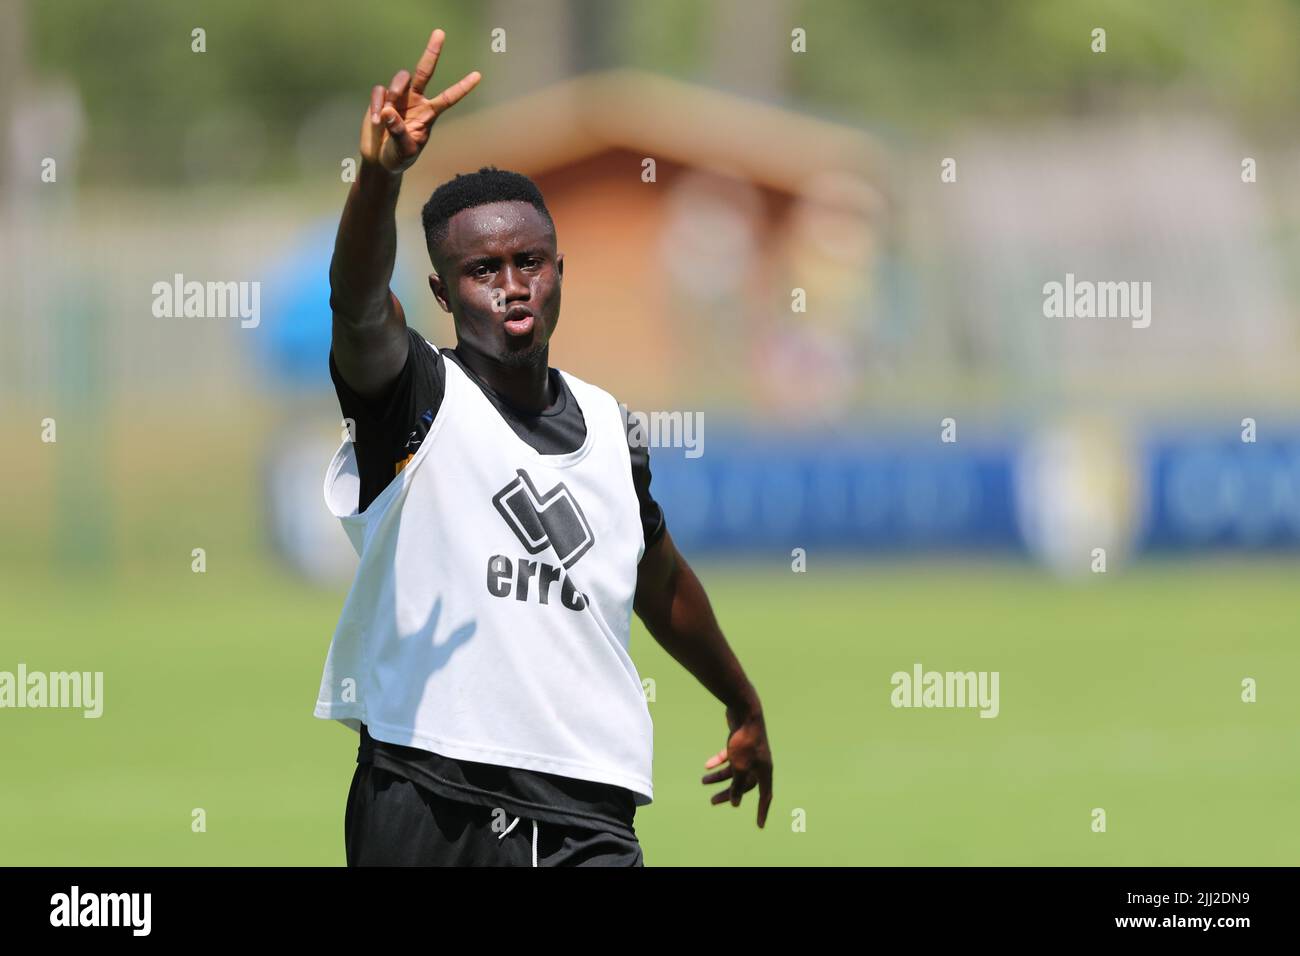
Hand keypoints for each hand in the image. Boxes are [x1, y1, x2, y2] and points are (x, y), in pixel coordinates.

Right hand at [359, 28, 480, 173]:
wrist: (379, 161)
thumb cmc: (398, 158)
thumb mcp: (403, 150)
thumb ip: (399, 131)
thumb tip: (388, 110)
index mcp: (429, 114)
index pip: (448, 98)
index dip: (462, 87)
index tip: (478, 75)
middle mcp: (415, 101)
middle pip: (425, 71)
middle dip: (432, 52)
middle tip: (440, 33)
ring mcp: (398, 98)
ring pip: (401, 79)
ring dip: (396, 90)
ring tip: (388, 112)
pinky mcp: (381, 98)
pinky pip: (379, 92)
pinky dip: (377, 104)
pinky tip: (377, 121)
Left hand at [702, 705, 772, 826]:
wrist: (744, 711)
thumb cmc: (745, 741)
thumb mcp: (739, 767)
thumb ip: (737, 786)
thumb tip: (735, 803)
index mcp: (765, 770)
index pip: (765, 795)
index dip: (762, 811)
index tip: (759, 825)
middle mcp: (759, 763)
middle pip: (744, 784)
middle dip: (728, 793)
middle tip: (712, 802)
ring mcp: (750, 753)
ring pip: (734, 770)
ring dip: (719, 777)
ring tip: (703, 782)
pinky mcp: (740, 743)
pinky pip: (729, 757)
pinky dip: (719, 761)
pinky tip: (706, 765)